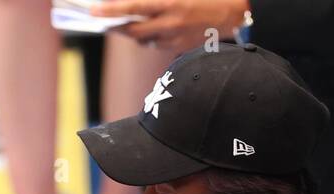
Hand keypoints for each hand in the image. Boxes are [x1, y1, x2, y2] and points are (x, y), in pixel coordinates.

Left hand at [92, 0, 246, 51]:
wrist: (241, 10)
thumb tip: (136, 0)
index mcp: (172, 3)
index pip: (133, 7)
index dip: (111, 9)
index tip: (93, 10)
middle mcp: (171, 23)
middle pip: (131, 30)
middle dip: (115, 26)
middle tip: (102, 20)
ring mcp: (175, 38)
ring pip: (142, 39)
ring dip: (132, 32)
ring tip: (123, 23)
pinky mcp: (180, 48)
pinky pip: (156, 44)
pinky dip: (149, 36)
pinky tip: (150, 27)